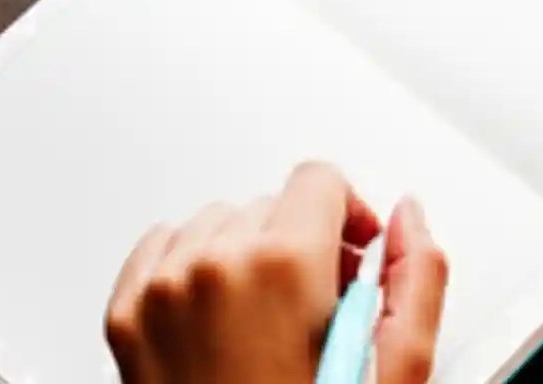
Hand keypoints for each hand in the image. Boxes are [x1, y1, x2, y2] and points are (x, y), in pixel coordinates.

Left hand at [104, 162, 448, 383]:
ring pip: (216, 223)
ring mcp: (160, 289)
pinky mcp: (125, 314)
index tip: (351, 255)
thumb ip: (417, 280)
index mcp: (280, 266)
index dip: (348, 217)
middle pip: (271, 204)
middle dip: (301, 246)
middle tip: (315, 312)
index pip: (318, 178)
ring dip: (246, 257)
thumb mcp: (393, 374)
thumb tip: (408, 218)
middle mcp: (211, 265)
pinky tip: (220, 320)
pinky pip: (162, 248)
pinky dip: (192, 270)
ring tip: (266, 324)